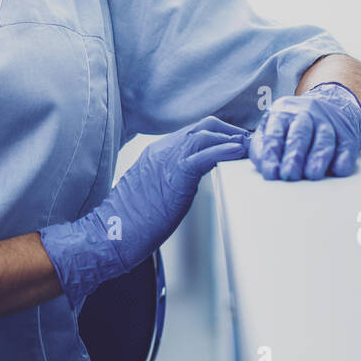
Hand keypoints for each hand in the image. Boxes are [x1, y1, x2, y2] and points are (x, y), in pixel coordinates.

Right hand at [39, 116, 249, 310]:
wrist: (110, 234)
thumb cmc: (130, 221)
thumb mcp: (152, 189)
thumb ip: (170, 178)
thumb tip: (191, 180)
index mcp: (156, 152)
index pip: (192, 132)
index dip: (217, 134)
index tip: (234, 141)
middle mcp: (162, 150)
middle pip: (202, 126)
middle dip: (229, 130)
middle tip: (247, 141)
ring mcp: (168, 160)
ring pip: (206, 134)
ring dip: (232, 138)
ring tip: (249, 145)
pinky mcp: (175, 175)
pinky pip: (205, 155)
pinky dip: (225, 150)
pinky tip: (239, 150)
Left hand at [248, 82, 360, 180]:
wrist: (328, 107)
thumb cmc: (293, 127)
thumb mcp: (272, 129)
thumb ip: (263, 149)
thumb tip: (267, 169)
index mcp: (282, 113)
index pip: (275, 133)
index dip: (272, 154)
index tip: (271, 173)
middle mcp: (306, 113)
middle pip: (300, 133)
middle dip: (295, 155)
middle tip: (289, 174)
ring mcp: (328, 122)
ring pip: (324, 138)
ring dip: (318, 157)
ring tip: (312, 174)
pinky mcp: (347, 135)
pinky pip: (346, 146)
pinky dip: (343, 158)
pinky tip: (338, 169)